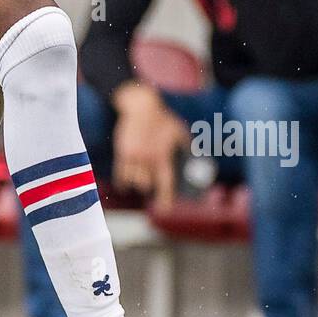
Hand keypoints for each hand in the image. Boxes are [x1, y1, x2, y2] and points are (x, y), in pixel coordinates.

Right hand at [111, 84, 189, 206]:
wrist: (141, 107)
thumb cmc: (163, 119)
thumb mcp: (179, 131)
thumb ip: (187, 147)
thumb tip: (197, 159)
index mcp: (162, 155)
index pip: (165, 182)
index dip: (165, 197)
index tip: (165, 209)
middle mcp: (146, 158)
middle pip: (146, 185)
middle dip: (150, 189)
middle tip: (153, 190)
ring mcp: (133, 156)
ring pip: (132, 181)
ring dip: (137, 184)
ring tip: (141, 185)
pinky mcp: (122, 152)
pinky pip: (120, 173)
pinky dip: (122, 181)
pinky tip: (124, 186)